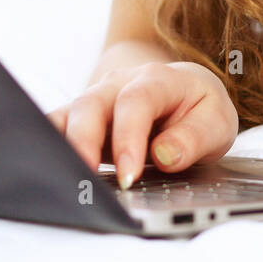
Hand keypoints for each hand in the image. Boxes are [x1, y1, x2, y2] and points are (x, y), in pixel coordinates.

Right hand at [46, 61, 239, 189]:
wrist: (187, 95)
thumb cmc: (200, 109)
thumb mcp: (216, 122)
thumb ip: (194, 137)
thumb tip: (165, 155)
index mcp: (159, 79)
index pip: (136, 101)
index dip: (129, 137)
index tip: (128, 175)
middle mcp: (120, 84)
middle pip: (91, 104)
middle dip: (84, 143)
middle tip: (86, 182)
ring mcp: (98, 100)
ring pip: (68, 116)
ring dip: (60, 147)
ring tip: (59, 182)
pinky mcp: (82, 120)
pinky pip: (56, 127)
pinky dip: (48, 147)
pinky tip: (46, 173)